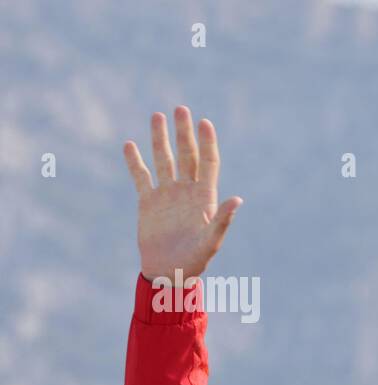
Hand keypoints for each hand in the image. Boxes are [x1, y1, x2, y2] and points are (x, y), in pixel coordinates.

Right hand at [123, 106, 240, 280]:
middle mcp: (187, 191)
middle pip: (187, 155)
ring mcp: (167, 194)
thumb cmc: (194, 261)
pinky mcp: (148, 202)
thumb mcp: (211, 241)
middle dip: (184, 133)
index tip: (204, 122)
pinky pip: (141, 176)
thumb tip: (238, 199)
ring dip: (160, 139)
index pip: (208, 163)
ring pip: (164, 160)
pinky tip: (130, 145)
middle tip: (181, 108)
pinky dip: (135, 161)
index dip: (207, 143)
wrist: (168, 273)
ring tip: (158, 116)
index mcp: (205, 197)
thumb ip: (223, 219)